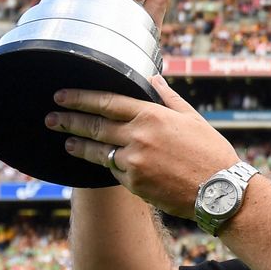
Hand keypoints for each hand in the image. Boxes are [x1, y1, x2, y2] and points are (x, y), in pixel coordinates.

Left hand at [47, 76, 240, 215]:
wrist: (219, 191)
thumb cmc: (210, 152)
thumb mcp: (192, 118)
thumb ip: (168, 98)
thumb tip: (154, 78)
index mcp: (152, 115)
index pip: (106, 102)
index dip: (80, 98)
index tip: (62, 96)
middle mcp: (138, 136)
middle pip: (94, 125)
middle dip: (69, 120)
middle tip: (51, 117)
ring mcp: (133, 161)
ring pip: (97, 150)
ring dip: (77, 144)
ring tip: (64, 140)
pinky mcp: (133, 183)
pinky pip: (113, 170)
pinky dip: (104, 164)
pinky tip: (96, 160)